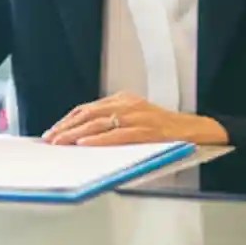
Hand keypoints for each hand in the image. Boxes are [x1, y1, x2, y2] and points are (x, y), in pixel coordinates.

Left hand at [41, 91, 228, 145]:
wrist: (195, 129)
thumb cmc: (162, 128)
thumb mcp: (135, 117)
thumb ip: (112, 121)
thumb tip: (82, 136)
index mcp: (122, 100)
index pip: (87, 109)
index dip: (67, 120)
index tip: (53, 131)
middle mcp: (127, 105)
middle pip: (88, 114)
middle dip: (66, 127)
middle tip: (50, 138)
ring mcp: (137, 117)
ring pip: (99, 124)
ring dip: (76, 134)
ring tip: (61, 142)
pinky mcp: (147, 131)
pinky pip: (118, 135)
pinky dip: (99, 140)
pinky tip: (85, 144)